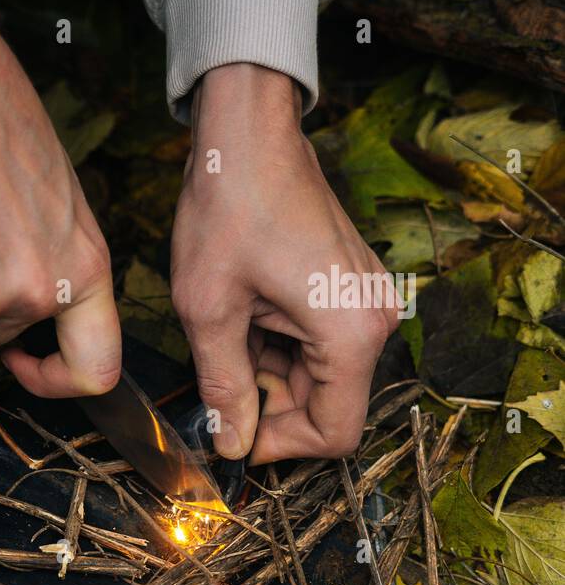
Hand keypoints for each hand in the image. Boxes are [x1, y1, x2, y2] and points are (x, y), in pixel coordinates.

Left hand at [170, 63, 399, 462]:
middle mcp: (376, 319)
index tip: (232, 436)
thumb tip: (232, 445)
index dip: (279, 446)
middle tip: (215, 376)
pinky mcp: (351, 286)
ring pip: (318, 375)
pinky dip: (277, 346)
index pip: (334, 433)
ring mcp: (368, 300)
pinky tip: (243, 315)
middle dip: (267, 405)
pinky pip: (318, 343)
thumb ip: (224, 388)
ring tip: (225, 331)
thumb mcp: (209, 313)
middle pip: (326, 405)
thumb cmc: (228, 211)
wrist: (247, 138)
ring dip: (267, 372)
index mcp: (352, 333)